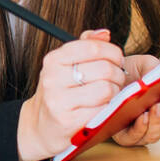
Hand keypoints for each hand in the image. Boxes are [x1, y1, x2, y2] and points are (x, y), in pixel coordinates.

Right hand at [18, 29, 125, 160]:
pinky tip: (103, 108)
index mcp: (53, 60)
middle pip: (104, 68)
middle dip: (118, 74)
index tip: (118, 59)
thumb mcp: (65, 66)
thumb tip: (104, 33)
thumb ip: (85, 46)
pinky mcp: (69, 121)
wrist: (41, 126)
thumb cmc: (59, 94)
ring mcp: (59, 100)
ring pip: (107, 89)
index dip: (113, 52)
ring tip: (110, 94)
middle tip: (117, 80)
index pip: (93, 47)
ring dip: (116, 93)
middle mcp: (53, 78)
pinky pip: (103, 110)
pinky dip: (109, 109)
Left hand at [110, 54, 159, 145]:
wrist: (104, 79)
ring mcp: (145, 131)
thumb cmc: (128, 73)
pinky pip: (136, 137)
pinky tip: (142, 115)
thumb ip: (155, 67)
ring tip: (158, 105)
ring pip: (158, 133)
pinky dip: (141, 127)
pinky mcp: (127, 136)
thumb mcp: (143, 64)